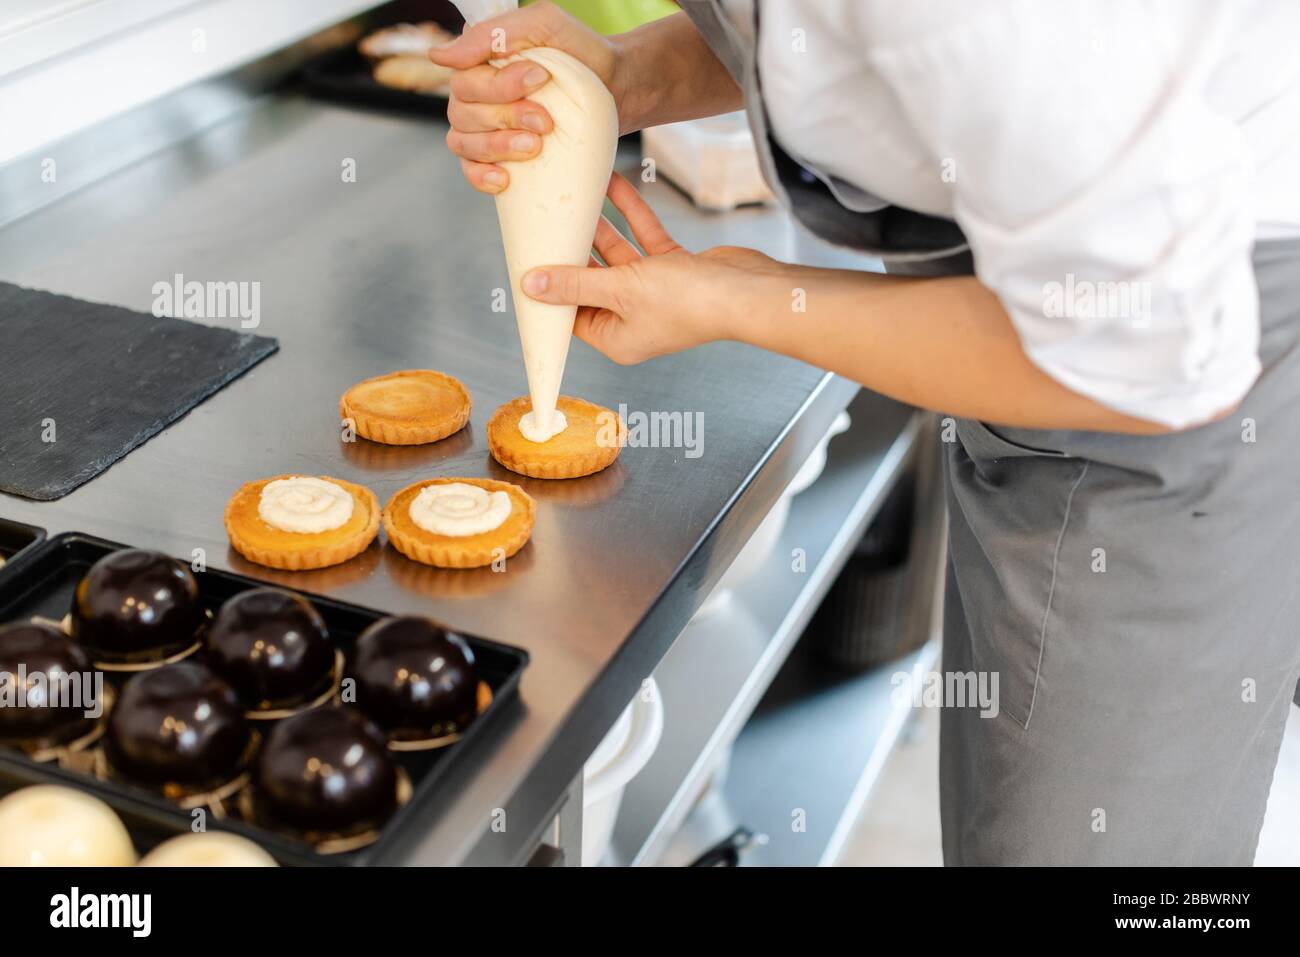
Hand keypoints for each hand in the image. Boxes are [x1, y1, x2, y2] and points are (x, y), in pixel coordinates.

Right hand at [431, 1, 621, 193]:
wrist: (615, 87)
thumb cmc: (579, 52)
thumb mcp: (544, 24)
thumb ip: (495, 33)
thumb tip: (439, 56)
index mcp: (479, 64)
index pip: (466, 80)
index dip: (500, 86)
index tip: (541, 78)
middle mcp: (474, 97)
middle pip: (464, 113)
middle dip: (507, 118)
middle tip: (545, 121)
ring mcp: (482, 129)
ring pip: (465, 143)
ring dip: (498, 147)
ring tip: (534, 146)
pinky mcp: (497, 158)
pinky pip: (470, 171)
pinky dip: (482, 177)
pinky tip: (504, 179)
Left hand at [520, 174, 786, 363]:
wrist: (749, 292)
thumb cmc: (691, 303)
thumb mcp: (621, 289)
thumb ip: (576, 282)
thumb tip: (534, 284)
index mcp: (616, 338)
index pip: (570, 316)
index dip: (549, 290)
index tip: (527, 262)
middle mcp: (633, 319)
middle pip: (590, 282)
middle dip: (571, 252)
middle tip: (546, 223)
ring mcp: (655, 294)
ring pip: (617, 256)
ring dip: (599, 227)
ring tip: (575, 198)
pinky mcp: (674, 270)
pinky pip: (643, 239)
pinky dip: (630, 216)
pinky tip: (613, 187)